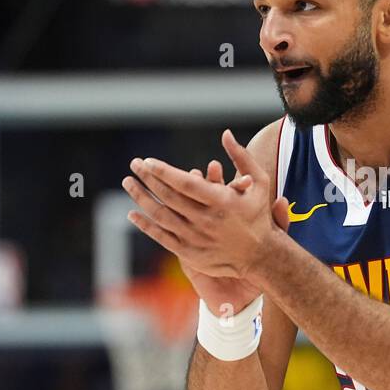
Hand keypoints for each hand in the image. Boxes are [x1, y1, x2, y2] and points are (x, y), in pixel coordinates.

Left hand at [123, 130, 289, 291]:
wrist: (261, 255)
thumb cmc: (258, 215)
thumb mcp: (260, 183)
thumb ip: (242, 157)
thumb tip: (225, 133)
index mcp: (222, 201)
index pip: (186, 183)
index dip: (164, 172)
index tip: (148, 161)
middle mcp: (206, 220)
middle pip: (169, 197)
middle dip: (148, 179)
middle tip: (134, 164)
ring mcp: (196, 238)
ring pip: (162, 216)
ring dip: (141, 198)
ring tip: (128, 183)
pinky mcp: (190, 253)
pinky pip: (162, 237)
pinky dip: (145, 225)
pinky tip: (133, 213)